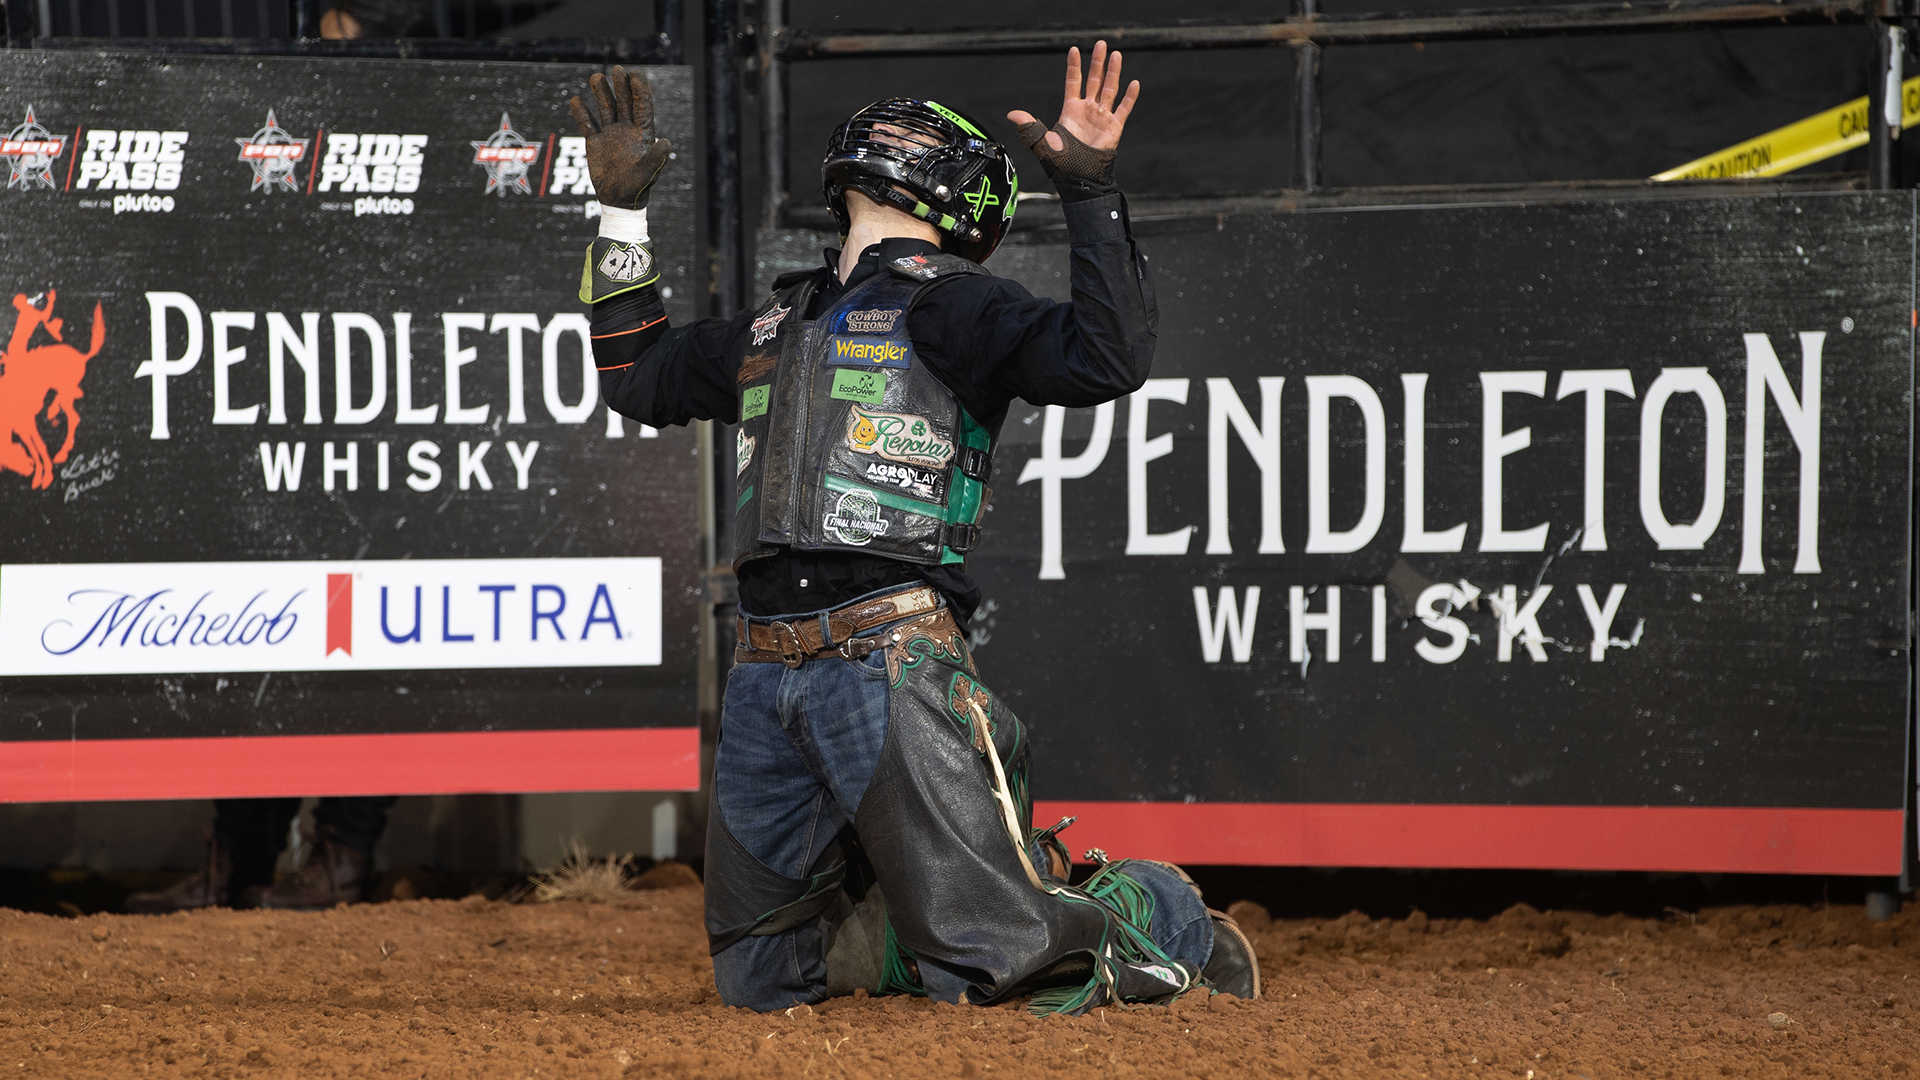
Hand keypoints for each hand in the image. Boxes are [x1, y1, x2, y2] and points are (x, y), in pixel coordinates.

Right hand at [568, 66, 672, 210]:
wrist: (619, 201)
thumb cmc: (638, 188)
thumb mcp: (649, 173)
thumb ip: (657, 157)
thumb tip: (666, 142)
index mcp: (643, 133)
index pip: (643, 106)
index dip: (640, 90)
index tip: (636, 74)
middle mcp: (627, 129)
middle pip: (624, 102)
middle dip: (621, 86)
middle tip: (618, 70)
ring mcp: (610, 134)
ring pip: (606, 108)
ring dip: (601, 93)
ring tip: (596, 76)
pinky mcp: (595, 142)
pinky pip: (587, 123)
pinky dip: (581, 113)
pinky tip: (576, 100)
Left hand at [1005, 41, 1139, 196]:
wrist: (1080, 179)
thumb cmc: (1061, 164)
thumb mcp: (1043, 143)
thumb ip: (1030, 127)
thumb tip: (1011, 115)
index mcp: (1070, 111)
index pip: (1073, 82)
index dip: (1074, 67)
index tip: (1074, 49)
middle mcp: (1087, 110)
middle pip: (1094, 80)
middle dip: (1097, 62)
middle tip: (1101, 43)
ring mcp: (1102, 117)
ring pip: (1109, 89)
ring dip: (1113, 72)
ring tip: (1116, 55)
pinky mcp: (1114, 127)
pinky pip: (1124, 109)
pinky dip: (1130, 97)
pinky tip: (1134, 83)